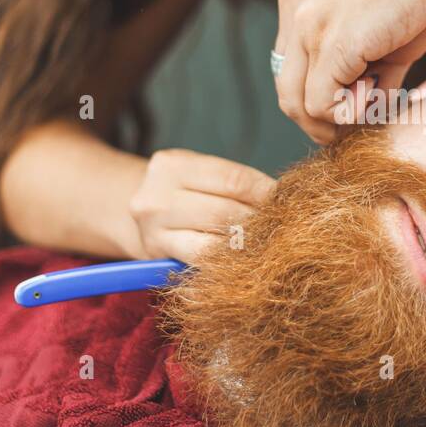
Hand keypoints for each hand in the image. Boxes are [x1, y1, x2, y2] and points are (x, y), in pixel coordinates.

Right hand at [126, 149, 275, 262]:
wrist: (137, 214)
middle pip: (225, 212)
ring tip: (267, 244)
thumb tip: (283, 197)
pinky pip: (202, 261)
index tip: (288, 201)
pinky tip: (243, 259)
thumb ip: (234, 182)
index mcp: (174, 164)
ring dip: (247, 245)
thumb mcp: (200, 174)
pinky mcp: (157, 254)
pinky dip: (227, 262)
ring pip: (215, 241)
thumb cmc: (182, 191)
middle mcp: (157, 194)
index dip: (265, 192)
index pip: (233, 179)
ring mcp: (154, 228)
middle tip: (284, 228)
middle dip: (259, 221)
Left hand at [272, 0, 425, 143]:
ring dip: (334, 120)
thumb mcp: (380, 29)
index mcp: (300, 1)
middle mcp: (294, 11)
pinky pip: (324, 104)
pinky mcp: (333, 45)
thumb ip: (367, 67)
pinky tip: (376, 98)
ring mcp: (309, 27)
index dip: (317, 94)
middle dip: (318, 118)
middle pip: (286, 90)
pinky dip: (349, 115)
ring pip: (298, 103)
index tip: (350, 102)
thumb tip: (368, 104)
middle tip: (354, 123)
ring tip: (370, 107)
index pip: (291, 67)